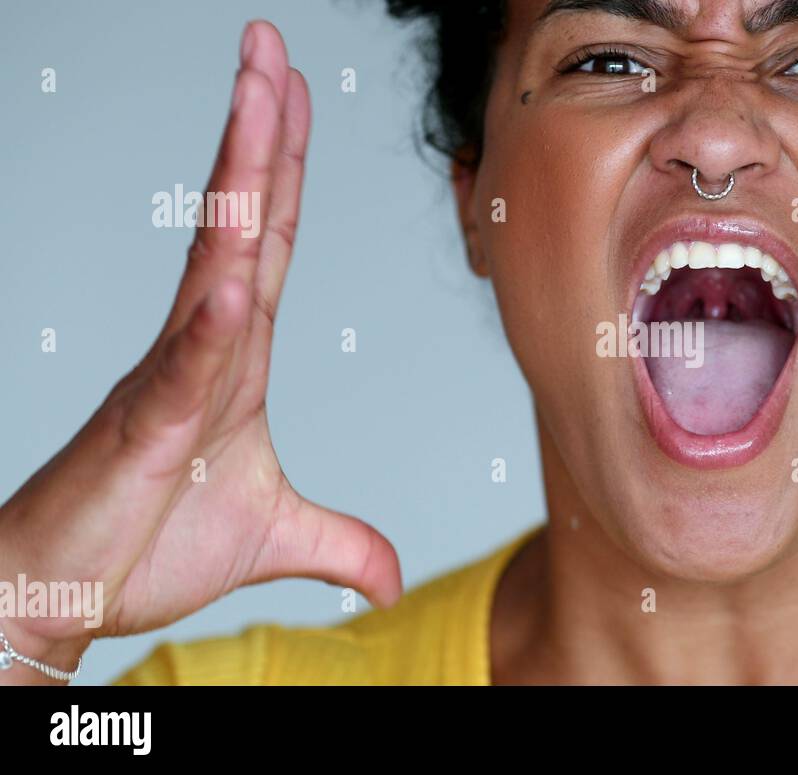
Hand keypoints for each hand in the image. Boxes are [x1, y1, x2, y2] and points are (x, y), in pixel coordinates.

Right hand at [0, 21, 400, 681]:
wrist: (67, 597)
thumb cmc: (149, 546)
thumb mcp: (273, 539)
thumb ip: (338, 542)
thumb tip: (392, 576)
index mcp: (237, 357)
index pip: (273, 242)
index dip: (288, 169)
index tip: (296, 92)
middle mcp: (203, 348)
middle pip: (243, 224)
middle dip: (259, 133)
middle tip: (268, 47)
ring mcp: (169, 381)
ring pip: (213, 266)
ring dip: (240, 186)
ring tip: (256, 102)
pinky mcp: (141, 433)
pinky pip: (181, 371)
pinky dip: (209, 328)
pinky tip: (233, 282)